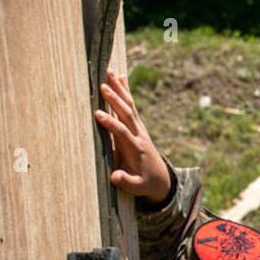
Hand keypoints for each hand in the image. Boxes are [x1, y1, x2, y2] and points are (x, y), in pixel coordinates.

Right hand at [94, 69, 171, 203]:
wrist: (161, 179)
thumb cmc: (145, 183)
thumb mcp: (137, 187)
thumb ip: (127, 182)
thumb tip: (115, 177)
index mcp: (136, 149)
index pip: (123, 134)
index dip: (111, 124)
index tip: (98, 114)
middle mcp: (139, 135)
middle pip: (127, 115)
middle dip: (116, 101)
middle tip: (103, 86)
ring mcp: (139, 129)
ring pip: (129, 106)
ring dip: (120, 89)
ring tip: (109, 72)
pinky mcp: (138, 125)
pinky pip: (131, 105)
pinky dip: (126, 91)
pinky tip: (120, 76)